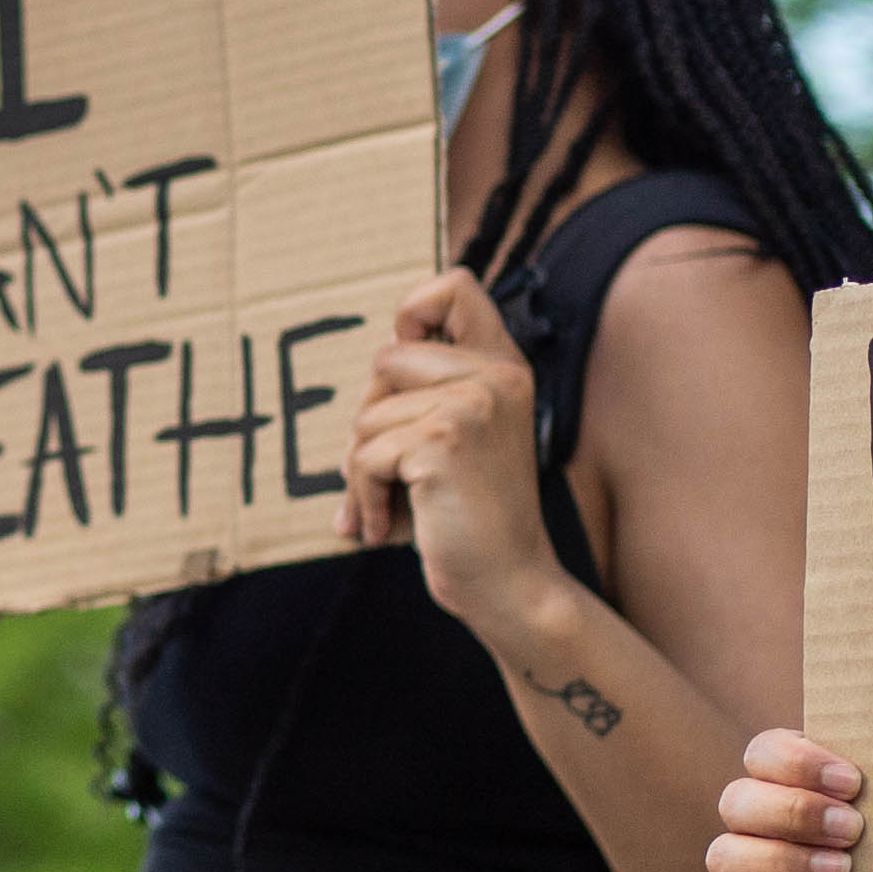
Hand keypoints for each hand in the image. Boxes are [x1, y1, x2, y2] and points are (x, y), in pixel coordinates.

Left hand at [344, 270, 565, 638]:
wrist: (510, 586)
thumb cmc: (472, 519)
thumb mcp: (461, 440)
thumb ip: (431, 395)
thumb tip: (369, 378)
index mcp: (504, 369)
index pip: (454, 285)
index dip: (412, 313)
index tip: (406, 368)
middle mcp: (495, 377)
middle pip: (385, 359)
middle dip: (370, 420)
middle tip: (385, 473)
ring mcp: (472, 404)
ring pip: (367, 416)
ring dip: (362, 471)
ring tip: (390, 507)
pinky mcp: (443, 440)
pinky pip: (364, 456)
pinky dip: (363, 498)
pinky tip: (385, 528)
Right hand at [704, 729, 860, 871]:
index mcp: (787, 783)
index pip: (763, 753)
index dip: (798, 763)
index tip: (853, 783)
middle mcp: (755, 826)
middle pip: (736, 801)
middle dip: (796, 813)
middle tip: (852, 830)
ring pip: (724, 857)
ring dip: (784, 861)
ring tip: (841, 871)